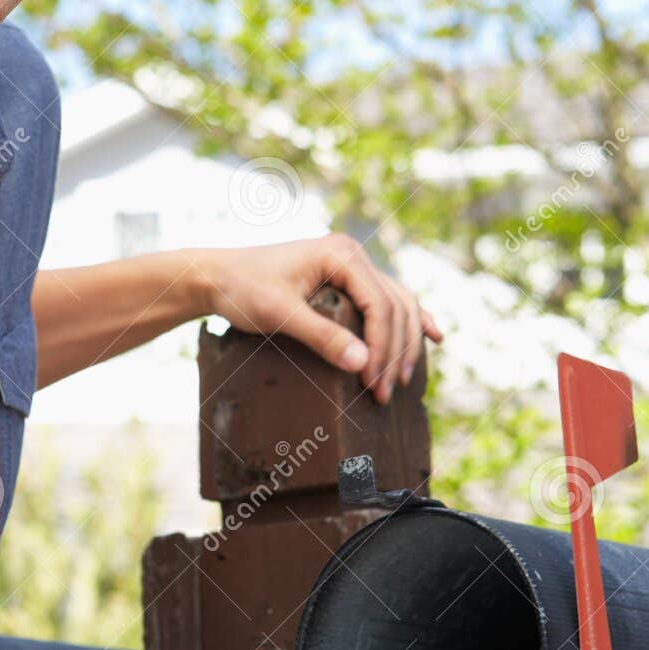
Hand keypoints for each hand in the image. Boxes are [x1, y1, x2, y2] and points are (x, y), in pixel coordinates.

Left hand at [197, 236, 442, 403]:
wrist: (215, 277)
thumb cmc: (242, 290)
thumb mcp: (280, 315)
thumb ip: (322, 336)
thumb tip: (364, 364)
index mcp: (341, 254)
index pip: (379, 305)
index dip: (382, 348)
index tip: (372, 384)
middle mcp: (352, 255)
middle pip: (393, 307)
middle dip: (394, 352)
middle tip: (384, 394)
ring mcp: (350, 266)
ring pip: (396, 304)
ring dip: (404, 342)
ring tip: (402, 381)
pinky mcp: (344, 280)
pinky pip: (386, 300)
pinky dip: (408, 319)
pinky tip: (433, 335)